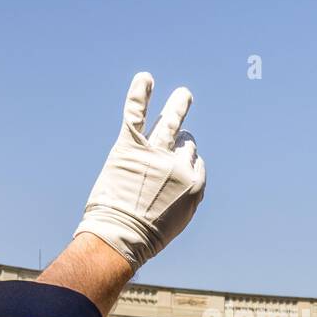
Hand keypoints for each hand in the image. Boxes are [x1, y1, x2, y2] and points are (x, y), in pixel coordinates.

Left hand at [74, 71, 205, 270]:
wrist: (121, 237)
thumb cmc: (147, 235)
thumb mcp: (178, 219)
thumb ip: (184, 195)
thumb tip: (185, 181)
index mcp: (194, 183)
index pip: (195, 162)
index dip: (183, 167)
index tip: (171, 179)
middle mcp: (178, 164)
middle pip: (186, 143)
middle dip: (182, 142)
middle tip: (182, 133)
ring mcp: (155, 153)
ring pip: (171, 124)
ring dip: (179, 107)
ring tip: (183, 96)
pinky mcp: (130, 146)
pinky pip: (136, 114)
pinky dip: (140, 94)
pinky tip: (145, 78)